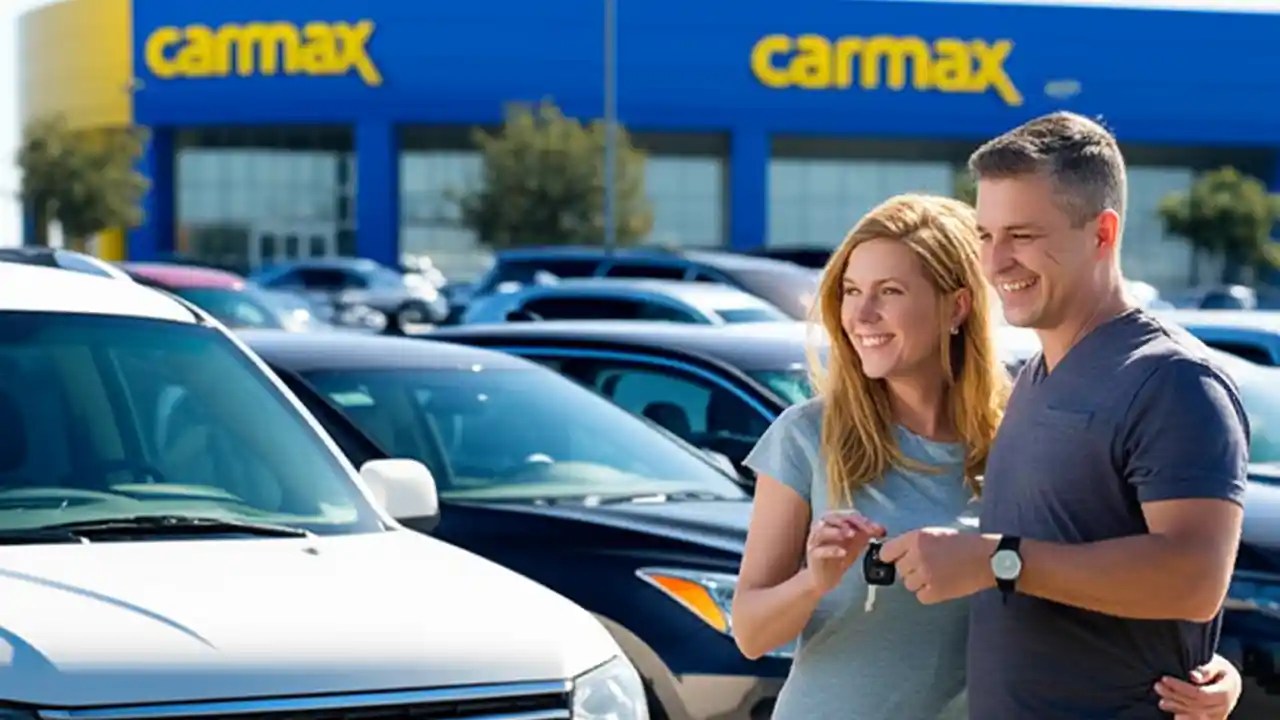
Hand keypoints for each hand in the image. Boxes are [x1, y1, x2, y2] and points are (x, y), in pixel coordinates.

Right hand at [804, 511, 884, 595]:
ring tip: (851, 535)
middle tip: (864, 529)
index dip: (861, 520)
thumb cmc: (839, 556)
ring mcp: (814, 540)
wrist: (825, 578)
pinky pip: (820, 550)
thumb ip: (867, 534)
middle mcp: (819, 527)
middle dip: (849, 522)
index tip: (875, 529)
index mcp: (831, 520)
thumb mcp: (856, 543)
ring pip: (821, 531)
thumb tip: (882, 529)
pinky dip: (832, 550)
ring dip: (837, 531)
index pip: (846, 514)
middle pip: (832, 517)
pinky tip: (843, 553)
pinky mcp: (812, 555)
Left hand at [878, 528, 996, 604]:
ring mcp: (926, 575)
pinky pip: (920, 597)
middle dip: (910, 569)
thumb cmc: (963, 544)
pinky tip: (941, 584)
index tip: (895, 560)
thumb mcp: (934, 534)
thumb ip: (913, 543)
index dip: (891, 557)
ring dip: (920, 582)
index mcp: (916, 538)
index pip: (886, 552)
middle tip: (929, 565)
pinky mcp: (935, 592)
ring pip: (909, 584)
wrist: (987, 558)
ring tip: (937, 574)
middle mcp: (917, 556)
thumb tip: (893, 554)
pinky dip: (928, 594)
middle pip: (899, 570)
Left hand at [1155, 657, 1241, 719]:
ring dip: (1174, 707)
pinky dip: (1180, 716)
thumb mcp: (1218, 664)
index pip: (1200, 694)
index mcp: (1225, 692)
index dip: (1181, 688)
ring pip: (1193, 715)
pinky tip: (1169, 708)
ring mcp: (1217, 716)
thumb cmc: (1221, 670)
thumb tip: (1194, 676)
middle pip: (1195, 705)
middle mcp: (1223, 708)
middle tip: (1157, 686)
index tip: (1165, 678)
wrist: (1231, 683)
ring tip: (1161, 699)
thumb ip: (1207, 669)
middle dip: (1174, 696)